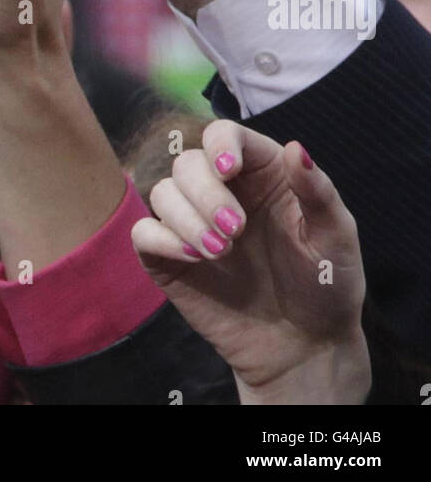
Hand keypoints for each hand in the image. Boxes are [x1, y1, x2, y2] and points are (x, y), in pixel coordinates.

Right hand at [131, 122, 370, 404]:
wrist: (305, 347)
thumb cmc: (326, 284)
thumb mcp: (336, 237)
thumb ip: (317, 191)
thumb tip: (294, 147)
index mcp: (260, 173)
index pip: (224, 134)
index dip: (220, 144)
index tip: (229, 169)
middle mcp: (221, 191)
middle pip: (187, 163)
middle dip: (206, 193)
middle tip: (236, 232)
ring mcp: (193, 225)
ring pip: (162, 193)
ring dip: (186, 218)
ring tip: (221, 252)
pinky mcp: (171, 260)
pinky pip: (144, 233)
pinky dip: (161, 239)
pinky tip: (193, 258)